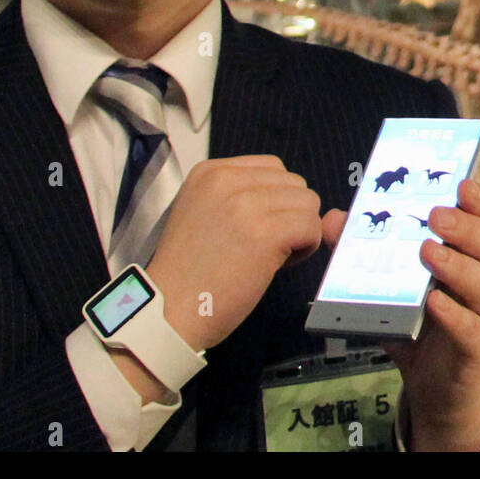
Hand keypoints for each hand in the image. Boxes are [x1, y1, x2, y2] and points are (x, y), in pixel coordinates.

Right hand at [147, 155, 322, 352]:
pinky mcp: (265, 233)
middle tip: (267, 246)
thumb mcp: (202, 212)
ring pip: (308, 203)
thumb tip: (290, 198)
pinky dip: (306, 247)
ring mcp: (246, 204)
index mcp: (209, 172)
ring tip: (273, 256)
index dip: (276, 198)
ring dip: (300, 230)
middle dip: (290, 214)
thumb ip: (239, 196)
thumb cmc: (188, 272)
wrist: (168, 310)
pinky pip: (311, 227)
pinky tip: (281, 265)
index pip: (273, 167)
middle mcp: (227, 179)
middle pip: (294, 183)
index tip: (259, 227)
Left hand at [320, 178, 479, 450]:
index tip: (461, 182)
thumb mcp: (394, 285)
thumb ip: (367, 252)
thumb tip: (334, 220)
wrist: (437, 386)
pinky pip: (471, 329)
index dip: (476, 199)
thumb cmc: (422, 323)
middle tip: (435, 216)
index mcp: (475, 255)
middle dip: (464, 227)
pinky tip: (434, 303)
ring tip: (428, 253)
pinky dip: (453, 314)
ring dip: (457, 266)